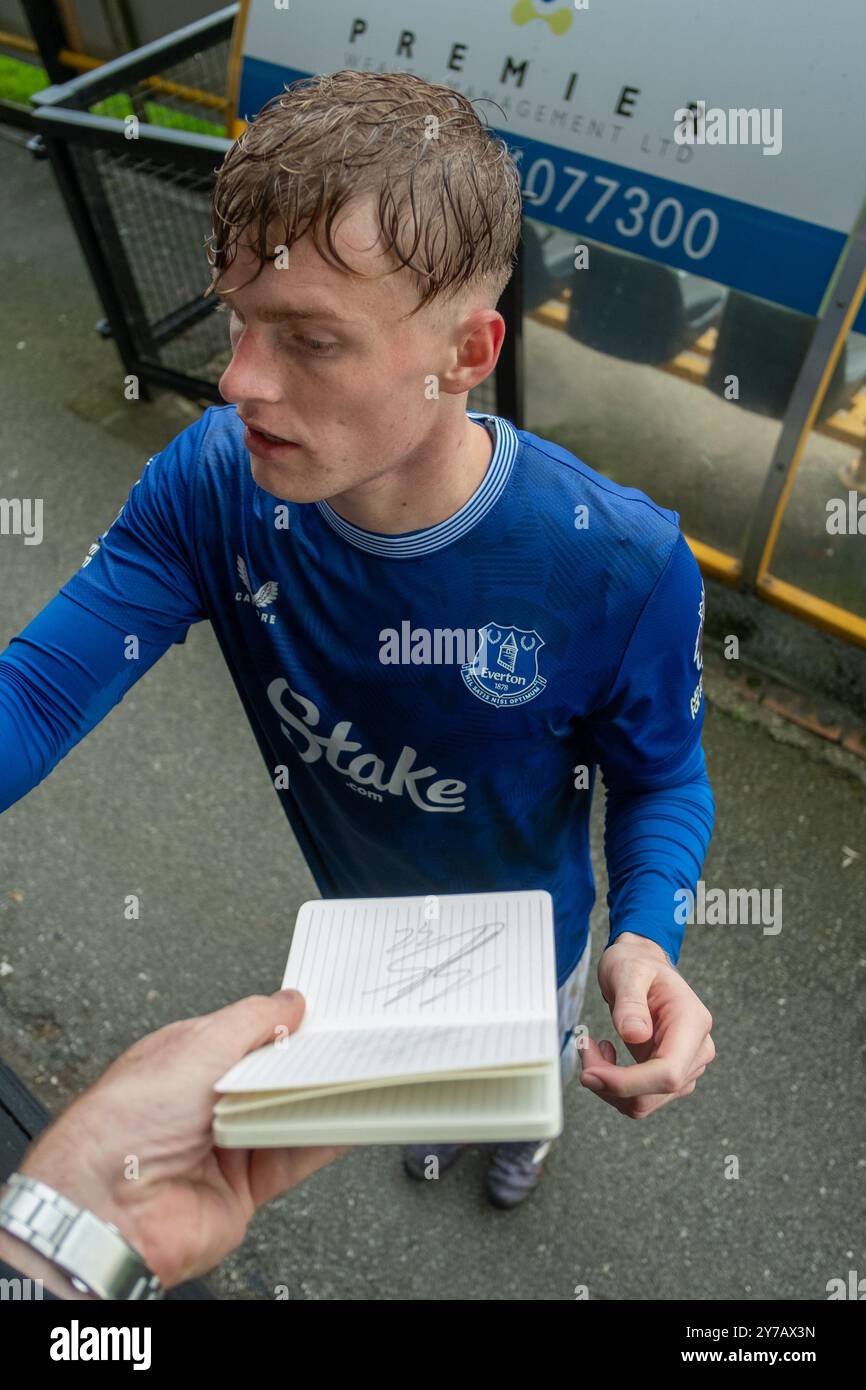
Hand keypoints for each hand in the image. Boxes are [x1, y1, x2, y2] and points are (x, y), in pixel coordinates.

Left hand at [9, 990, 346, 1288]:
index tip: (322, 1017)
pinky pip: (297, 1158)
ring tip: (357, 1075)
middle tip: (346, 1044)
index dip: (285, 1025)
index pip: (250, 1034)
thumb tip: (289, 1003)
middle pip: (274, 1076)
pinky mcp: (246, 1188)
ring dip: (321, 1098)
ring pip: (290, 1115)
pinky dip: (326, 1138)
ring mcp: (228, 1146)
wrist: (110, 1207)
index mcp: (188, 1060)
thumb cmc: (126, 1122)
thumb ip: (253, 1021)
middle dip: (307, 1062)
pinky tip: (349, 1118)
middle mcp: (207, 1102)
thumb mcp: (199, 1044)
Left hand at [578, 932, 714, 1118]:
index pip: (669, 1073)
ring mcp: (685, 1066)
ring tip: (592, 1047)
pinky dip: (613, 1084)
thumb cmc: (636, 964)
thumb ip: (630, 1002)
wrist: (642, 965)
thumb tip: (635, 1035)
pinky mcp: (667, 1075)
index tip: (591, 1073)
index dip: (628, 1083)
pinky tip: (605, 1055)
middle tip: (585, 1048)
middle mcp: (696, 1050)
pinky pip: (638, 1097)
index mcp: (692, 1023)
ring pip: (643, 1102)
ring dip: (609, 1085)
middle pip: (654, 1093)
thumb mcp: (627, 971)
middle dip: (610, 1083)